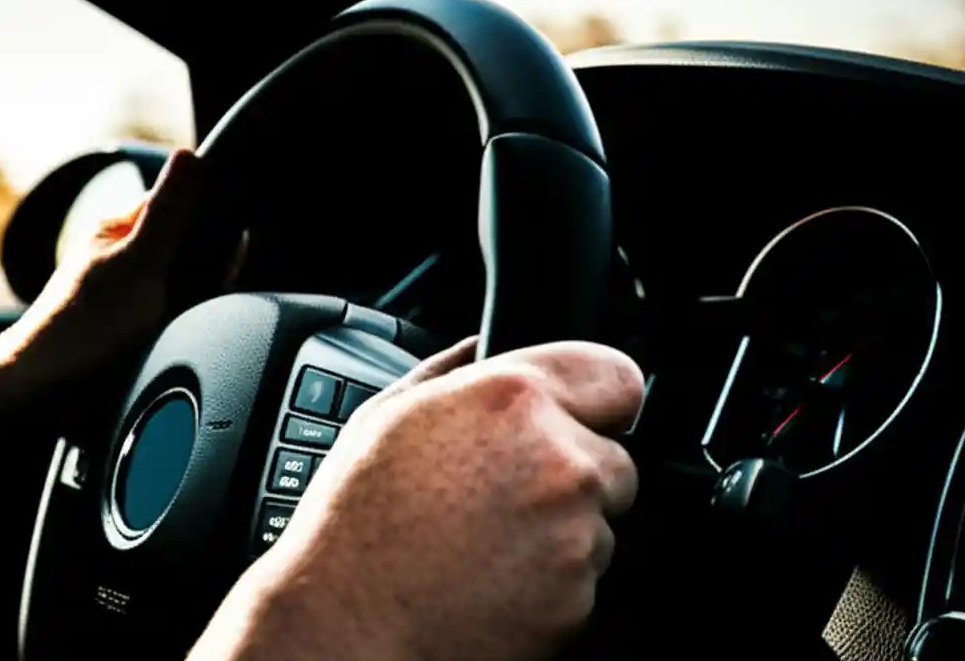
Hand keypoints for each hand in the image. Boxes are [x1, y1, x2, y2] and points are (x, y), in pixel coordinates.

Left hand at [0, 149, 243, 384]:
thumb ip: (167, 212)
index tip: (234, 232)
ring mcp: (125, 294)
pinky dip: (184, 321)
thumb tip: (188, 154)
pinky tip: (184, 334)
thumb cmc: (85, 324)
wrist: (48, 390)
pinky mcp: (128, 329)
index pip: (180, 204)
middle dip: (208, 260)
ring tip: (193, 313)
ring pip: (181, 283)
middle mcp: (121, 257)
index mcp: (119, 230)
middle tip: (216, 280)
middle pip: (185, 246)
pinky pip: (171, 315)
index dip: (212, 214)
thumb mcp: (138, 262)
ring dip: (197, 294)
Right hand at [193, 338, 643, 660]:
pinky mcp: (578, 600)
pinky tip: (492, 577)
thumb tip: (480, 345)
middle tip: (503, 493)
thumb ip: (451, 370)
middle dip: (574, 475)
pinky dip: (552, 581)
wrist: (349, 621)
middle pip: (614, 460)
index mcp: (515, 400)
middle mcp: (559, 463)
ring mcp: (574, 537)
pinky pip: (585, 580)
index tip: (578, 418)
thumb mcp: (387, 416)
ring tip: (486, 540)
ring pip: (601, 524)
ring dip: (563, 530)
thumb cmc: (356, 520)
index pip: (618, 377)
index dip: (596, 401)